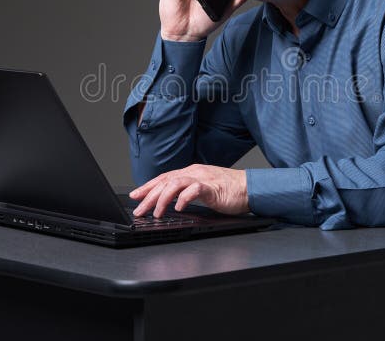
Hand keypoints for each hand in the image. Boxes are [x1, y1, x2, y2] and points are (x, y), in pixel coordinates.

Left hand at [129, 164, 248, 217]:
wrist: (249, 187)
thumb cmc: (227, 190)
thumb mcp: (202, 189)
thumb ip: (187, 191)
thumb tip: (169, 202)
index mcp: (190, 172)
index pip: (163, 178)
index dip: (147, 186)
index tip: (135, 196)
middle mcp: (194, 172)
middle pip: (165, 181)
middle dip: (149, 196)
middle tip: (139, 210)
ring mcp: (203, 178)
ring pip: (176, 183)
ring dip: (163, 198)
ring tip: (157, 213)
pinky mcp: (213, 187)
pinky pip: (195, 190)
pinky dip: (184, 198)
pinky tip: (178, 208)